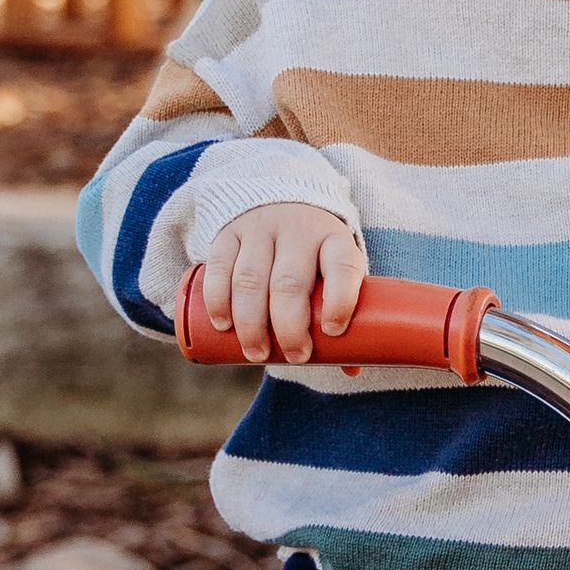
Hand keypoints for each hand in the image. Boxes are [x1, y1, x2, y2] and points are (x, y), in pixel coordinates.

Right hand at [200, 205, 365, 366]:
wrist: (280, 199)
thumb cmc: (314, 253)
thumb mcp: (334, 269)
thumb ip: (339, 312)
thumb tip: (352, 369)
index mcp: (334, 240)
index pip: (342, 267)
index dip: (340, 300)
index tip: (332, 331)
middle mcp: (298, 230)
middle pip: (289, 283)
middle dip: (289, 327)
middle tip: (294, 357)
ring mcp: (261, 229)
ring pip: (250, 279)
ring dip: (251, 323)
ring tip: (256, 353)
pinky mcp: (229, 233)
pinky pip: (219, 267)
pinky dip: (218, 300)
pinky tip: (223, 324)